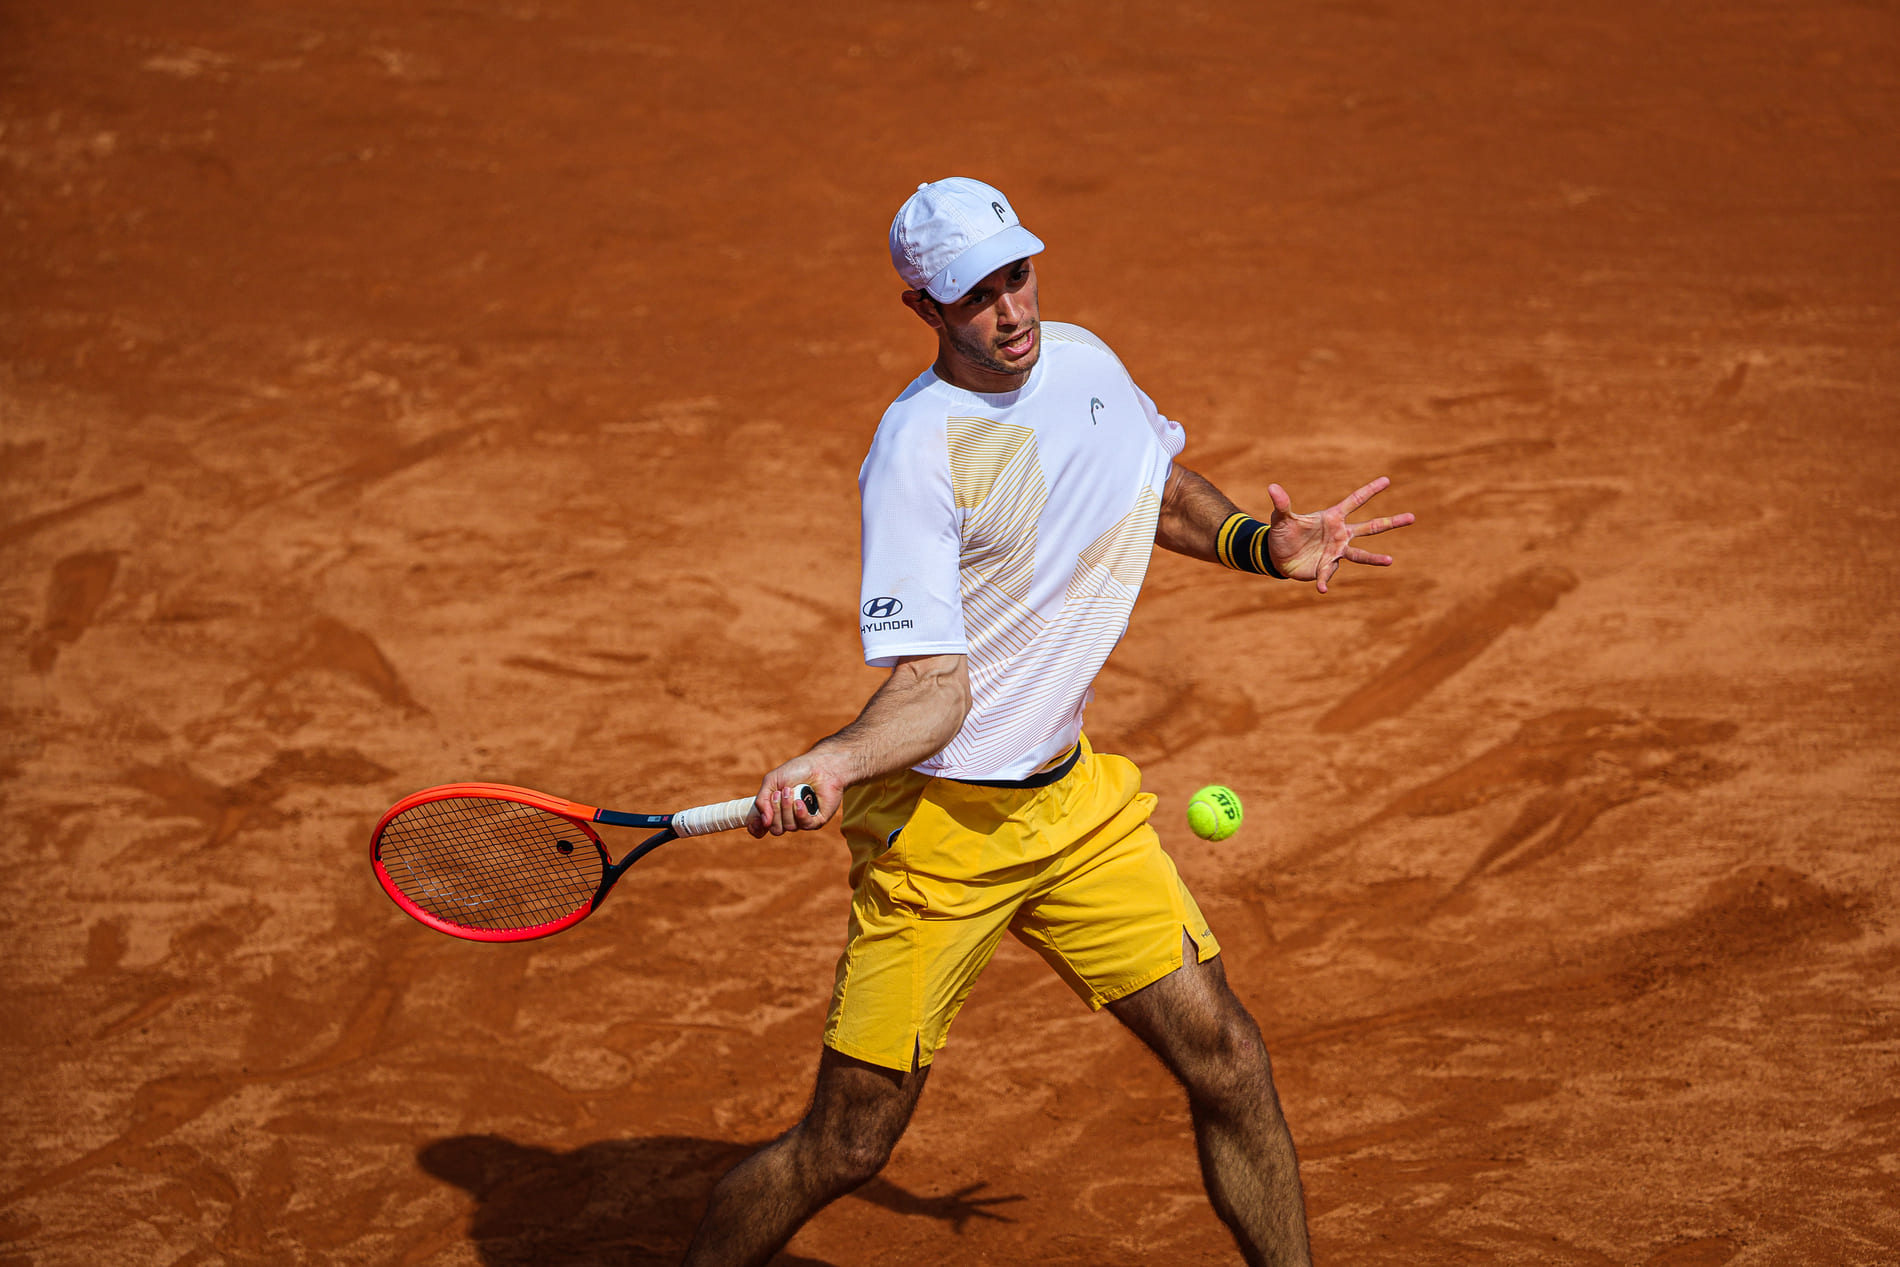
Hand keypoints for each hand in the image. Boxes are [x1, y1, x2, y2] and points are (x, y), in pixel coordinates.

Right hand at [747, 750, 846, 837]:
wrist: (821, 766)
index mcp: (775, 810)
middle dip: (775, 810)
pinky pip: (805, 825)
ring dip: (787, 808)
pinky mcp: (817, 820)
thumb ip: (762, 801)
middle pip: (775, 828)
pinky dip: (801, 813)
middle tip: (780, 792)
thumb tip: (764, 822)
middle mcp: (788, 818)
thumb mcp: (771, 781)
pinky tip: (801, 801)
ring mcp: (802, 820)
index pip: (762, 828)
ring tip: (791, 791)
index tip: (756, 822)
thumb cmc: (797, 771)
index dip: (756, 828)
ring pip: (789, 827)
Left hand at [1267, 476, 1414, 593]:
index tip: (1387, 480)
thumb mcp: (1281, 519)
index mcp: (1332, 517)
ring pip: (1361, 554)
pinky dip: (1324, 581)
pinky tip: (1321, 588)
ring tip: (1390, 560)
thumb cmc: (1283, 534)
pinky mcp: (1327, 567)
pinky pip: (1328, 574)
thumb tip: (1272, 487)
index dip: (1370, 490)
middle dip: (1391, 522)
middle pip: (1370, 527)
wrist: (1277, 557)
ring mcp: (1336, 551)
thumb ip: (1282, 505)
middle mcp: (1340, 534)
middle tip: (1412, 517)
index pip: (1355, 501)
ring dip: (1374, 558)